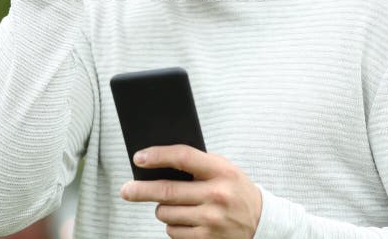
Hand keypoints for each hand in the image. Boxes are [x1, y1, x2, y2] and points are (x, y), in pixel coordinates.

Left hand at [120, 145, 262, 238]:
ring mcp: (212, 220)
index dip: (158, 156)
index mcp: (221, 171)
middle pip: (167, 191)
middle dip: (140, 190)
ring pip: (166, 213)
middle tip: (126, 190)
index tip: (139, 158)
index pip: (183, 158)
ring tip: (173, 204)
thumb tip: (157, 163)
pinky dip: (172, 225)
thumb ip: (197, 164)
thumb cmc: (235, 188)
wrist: (261, 221)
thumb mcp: (223, 168)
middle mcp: (217, 195)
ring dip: (161, 208)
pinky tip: (185, 219)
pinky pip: (173, 231)